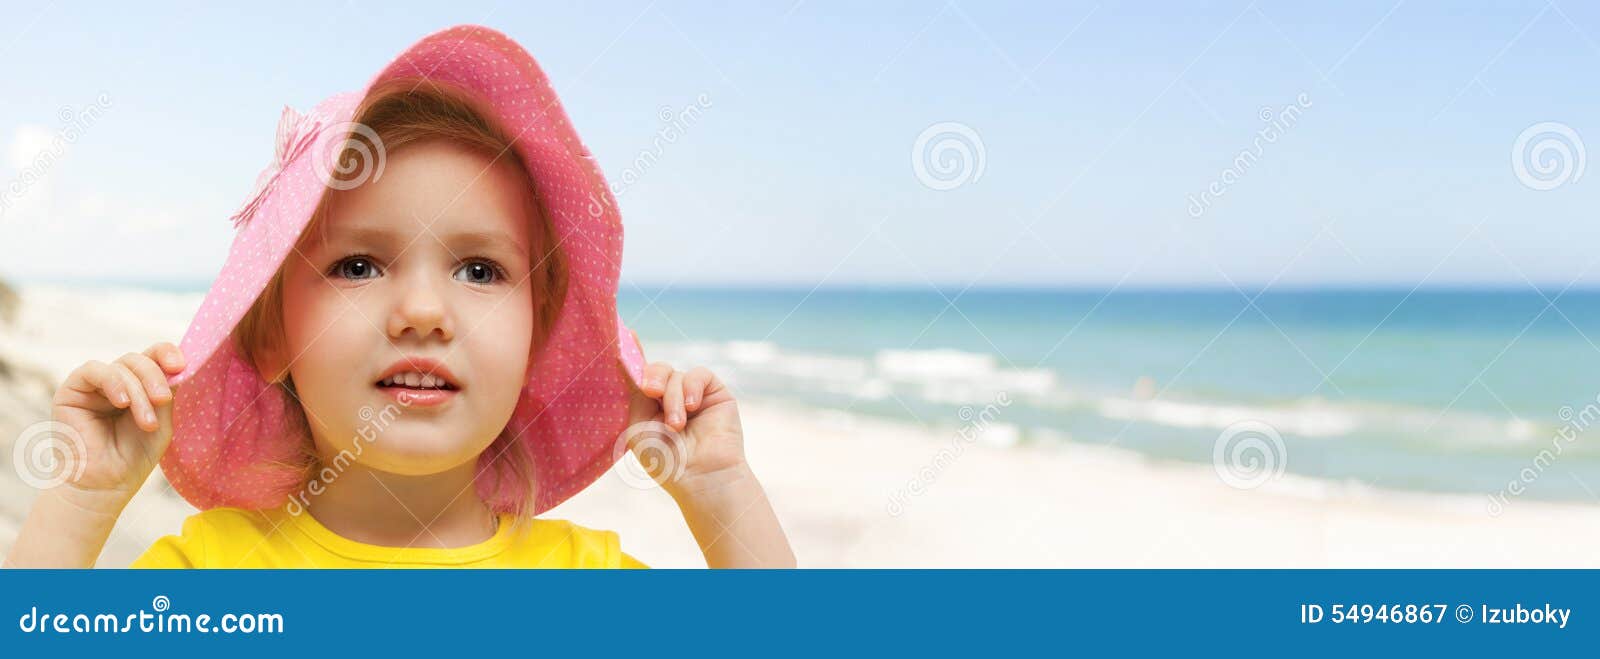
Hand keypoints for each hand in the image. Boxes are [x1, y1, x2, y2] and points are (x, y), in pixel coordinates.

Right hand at [49, 342, 185, 509]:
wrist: (105, 485)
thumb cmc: (133, 457)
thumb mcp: (161, 421)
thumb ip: (166, 392)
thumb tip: (176, 365)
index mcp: (139, 386)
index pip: (154, 357)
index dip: (167, 353)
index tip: (181, 365)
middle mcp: (117, 382)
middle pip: (139, 360)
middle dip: (155, 378)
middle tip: (163, 400)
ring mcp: (94, 386)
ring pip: (121, 367)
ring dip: (138, 392)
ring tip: (146, 422)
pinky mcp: (72, 391)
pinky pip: (93, 370)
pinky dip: (113, 382)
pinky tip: (121, 402)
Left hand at [625, 362, 745, 494]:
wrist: (700, 475)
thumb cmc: (666, 460)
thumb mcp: (638, 427)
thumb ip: (634, 394)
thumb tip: (627, 362)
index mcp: (650, 408)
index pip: (640, 378)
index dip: (632, 359)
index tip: (626, 340)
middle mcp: (670, 399)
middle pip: (656, 371)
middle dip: (652, 378)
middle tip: (651, 391)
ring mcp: (693, 395)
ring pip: (676, 375)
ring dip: (673, 399)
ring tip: (677, 425)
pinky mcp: (715, 393)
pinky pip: (699, 374)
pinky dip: (692, 387)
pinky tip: (692, 407)